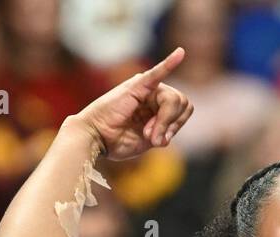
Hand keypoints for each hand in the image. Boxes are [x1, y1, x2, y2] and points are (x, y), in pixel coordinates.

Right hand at [73, 47, 193, 160]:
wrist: (95, 138)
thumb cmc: (116, 141)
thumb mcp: (148, 140)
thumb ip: (164, 132)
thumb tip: (170, 132)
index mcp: (157, 105)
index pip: (184, 109)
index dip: (176, 126)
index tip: (160, 140)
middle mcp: (152, 92)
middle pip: (182, 103)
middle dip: (171, 124)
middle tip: (151, 136)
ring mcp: (145, 86)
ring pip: (174, 99)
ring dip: (163, 121)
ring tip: (146, 132)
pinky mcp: (137, 85)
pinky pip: (157, 72)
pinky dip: (169, 63)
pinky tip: (180, 53)